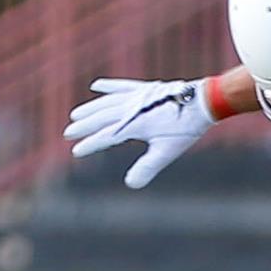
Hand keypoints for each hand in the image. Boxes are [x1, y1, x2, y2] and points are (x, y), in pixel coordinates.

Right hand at [63, 77, 215, 187]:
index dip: (90, 145)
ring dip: (91, 109)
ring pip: (107, 102)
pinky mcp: (145, 88)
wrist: (202, 101)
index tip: (77, 152)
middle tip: (68, 133)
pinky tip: (96, 86)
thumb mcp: (166, 151)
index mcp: (133, 125)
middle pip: (101, 118)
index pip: (106, 137)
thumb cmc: (185, 128)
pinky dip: (108, 86)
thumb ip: (148, 167)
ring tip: (75, 115)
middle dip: (84, 126)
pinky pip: (122, 86)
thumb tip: (131, 184)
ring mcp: (137, 96)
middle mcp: (130, 109)